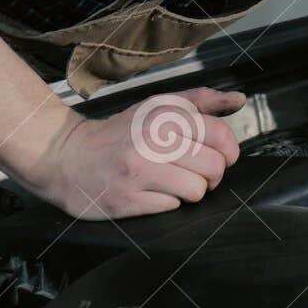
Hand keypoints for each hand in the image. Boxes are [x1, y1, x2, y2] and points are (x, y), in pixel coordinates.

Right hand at [27, 87, 246, 218]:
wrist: (68, 156)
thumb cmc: (120, 133)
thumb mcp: (157, 107)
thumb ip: (201, 101)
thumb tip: (239, 99)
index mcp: (164, 115)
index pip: (221, 136)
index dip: (227, 152)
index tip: (217, 157)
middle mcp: (153, 140)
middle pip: (214, 168)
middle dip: (210, 177)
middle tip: (195, 174)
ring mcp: (139, 171)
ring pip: (196, 191)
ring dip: (189, 192)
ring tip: (172, 184)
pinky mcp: (127, 199)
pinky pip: (171, 207)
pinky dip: (167, 204)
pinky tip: (151, 193)